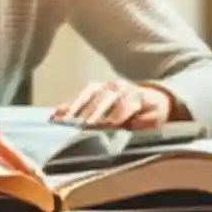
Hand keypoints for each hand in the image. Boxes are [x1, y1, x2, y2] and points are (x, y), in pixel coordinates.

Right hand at [51, 80, 175, 129]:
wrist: (150, 96)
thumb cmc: (150, 113)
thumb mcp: (155, 118)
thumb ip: (145, 121)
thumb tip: (132, 123)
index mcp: (136, 94)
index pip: (126, 103)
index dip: (119, 113)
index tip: (111, 124)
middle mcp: (120, 87)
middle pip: (105, 98)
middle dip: (95, 112)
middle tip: (85, 125)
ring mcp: (105, 86)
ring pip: (89, 94)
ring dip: (76, 107)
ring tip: (64, 120)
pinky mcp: (94, 87)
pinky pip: (79, 94)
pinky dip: (68, 104)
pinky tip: (57, 113)